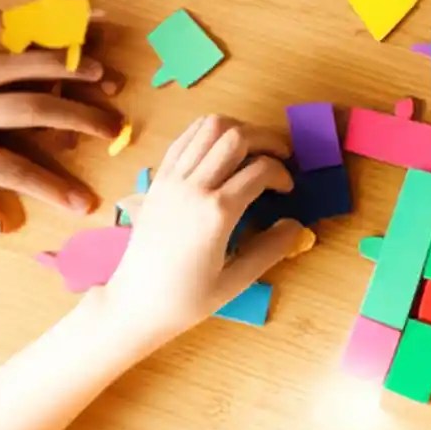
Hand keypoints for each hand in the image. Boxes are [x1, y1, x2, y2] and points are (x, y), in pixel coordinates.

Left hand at [101, 115, 305, 341]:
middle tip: (281, 155)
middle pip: (236, 136)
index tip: (287, 189)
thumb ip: (270, 249)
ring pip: (208, 127)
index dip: (282, 173)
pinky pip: (185, 138)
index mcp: (216, 213)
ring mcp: (171, 179)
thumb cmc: (186, 299)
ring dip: (238, 129)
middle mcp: (193, 187)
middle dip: (267, 138)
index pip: (260, 170)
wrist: (134, 302)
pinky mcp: (158, 179)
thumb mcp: (236, 282)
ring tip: (252, 148)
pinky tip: (221, 151)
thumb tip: (296, 224)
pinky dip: (208, 133)